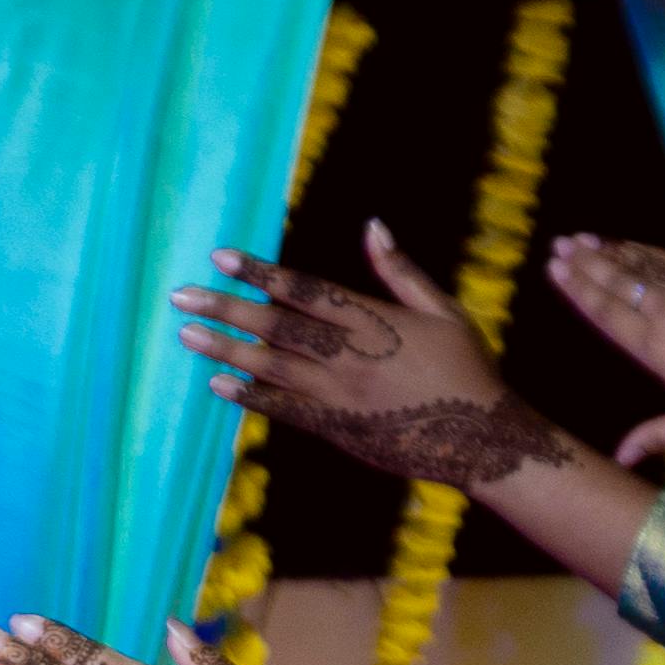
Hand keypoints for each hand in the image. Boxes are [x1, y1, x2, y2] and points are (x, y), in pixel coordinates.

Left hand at [174, 222, 569, 491]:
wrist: (483, 440)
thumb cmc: (467, 368)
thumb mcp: (444, 311)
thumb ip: (401, 271)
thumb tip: (372, 225)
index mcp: (376, 321)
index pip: (305, 290)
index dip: (261, 272)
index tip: (221, 257)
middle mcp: (351, 356)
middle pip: (277, 327)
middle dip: (227, 310)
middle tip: (181, 297)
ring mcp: (341, 395)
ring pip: (273, 367)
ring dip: (227, 350)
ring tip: (187, 336)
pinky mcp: (338, 428)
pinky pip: (285, 410)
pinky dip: (251, 396)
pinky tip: (219, 383)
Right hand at [550, 232, 664, 466]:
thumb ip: (659, 435)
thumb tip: (620, 459)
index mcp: (655, 351)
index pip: (608, 316)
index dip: (580, 293)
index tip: (555, 272)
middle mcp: (664, 316)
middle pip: (617, 285)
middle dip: (585, 265)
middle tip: (558, 246)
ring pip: (640, 266)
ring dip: (608, 251)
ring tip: (581, 238)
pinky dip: (643, 250)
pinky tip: (627, 243)